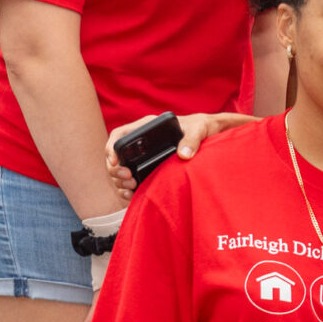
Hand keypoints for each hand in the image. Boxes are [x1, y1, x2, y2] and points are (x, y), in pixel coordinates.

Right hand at [102, 112, 248, 202]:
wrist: (211, 134)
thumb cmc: (203, 127)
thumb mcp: (199, 130)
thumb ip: (192, 139)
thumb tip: (183, 154)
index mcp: (147, 127)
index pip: (119, 134)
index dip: (111, 148)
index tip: (114, 162)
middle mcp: (141, 142)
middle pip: (116, 155)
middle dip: (115, 169)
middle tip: (127, 178)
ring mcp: (143, 156)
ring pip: (120, 169)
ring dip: (119, 181)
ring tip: (131, 187)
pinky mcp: (149, 168)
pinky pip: (130, 179)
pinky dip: (127, 189)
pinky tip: (131, 194)